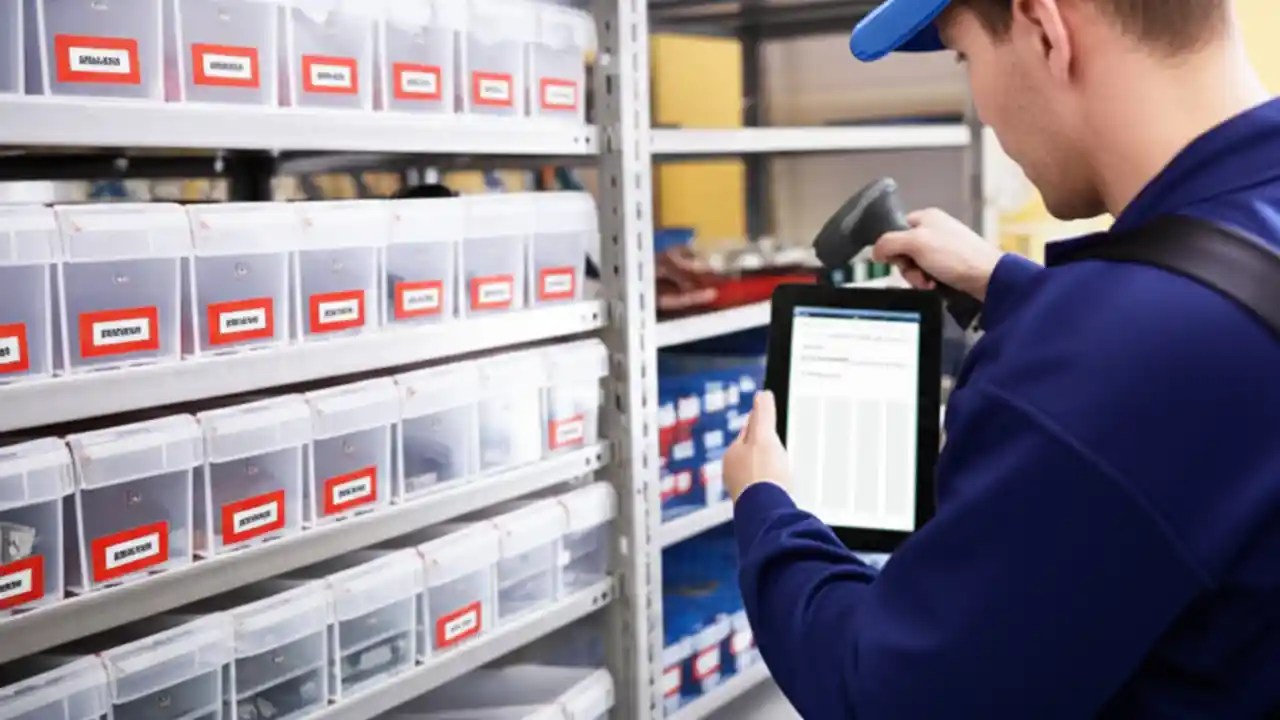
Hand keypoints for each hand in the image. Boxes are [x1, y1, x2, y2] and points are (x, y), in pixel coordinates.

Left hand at [723, 391, 791, 501]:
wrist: (767, 513)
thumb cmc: (763, 473)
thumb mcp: (764, 437)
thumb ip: (763, 415)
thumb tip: (762, 395)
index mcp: (732, 454)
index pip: (747, 432)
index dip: (759, 423)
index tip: (766, 417)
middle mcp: (733, 473)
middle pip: (751, 453)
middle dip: (762, 446)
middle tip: (776, 439)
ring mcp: (743, 490)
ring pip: (756, 471)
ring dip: (767, 467)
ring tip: (781, 463)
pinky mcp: (756, 505)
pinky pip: (764, 488)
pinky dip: (771, 483)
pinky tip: (780, 485)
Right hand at [871, 208, 1004, 300]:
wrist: (987, 276)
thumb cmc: (951, 255)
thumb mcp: (915, 243)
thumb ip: (889, 243)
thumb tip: (874, 252)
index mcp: (926, 217)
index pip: (895, 229)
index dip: (892, 247)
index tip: (898, 260)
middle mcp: (934, 229)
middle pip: (903, 250)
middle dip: (907, 267)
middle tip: (918, 274)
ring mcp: (943, 248)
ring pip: (914, 264)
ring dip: (917, 277)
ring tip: (929, 283)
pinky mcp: (950, 265)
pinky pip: (928, 273)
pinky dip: (928, 281)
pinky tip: (935, 286)